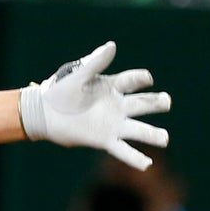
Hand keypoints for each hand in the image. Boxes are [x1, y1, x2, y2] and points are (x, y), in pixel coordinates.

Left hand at [19, 41, 171, 168]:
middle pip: (144, 104)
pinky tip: (147, 165)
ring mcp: (114, 124)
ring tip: (164, 139)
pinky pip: (124, 150)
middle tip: (166, 102)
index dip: (141, 79)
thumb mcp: (77, 76)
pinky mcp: (105, 140)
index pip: (133, 81)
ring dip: (153, 135)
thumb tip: (111, 45)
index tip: (146, 79)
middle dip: (157, 103)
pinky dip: (136, 158)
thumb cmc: (59, 91)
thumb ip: (95, 63)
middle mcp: (118, 105)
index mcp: (112, 86)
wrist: (43, 114)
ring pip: (140, 130)